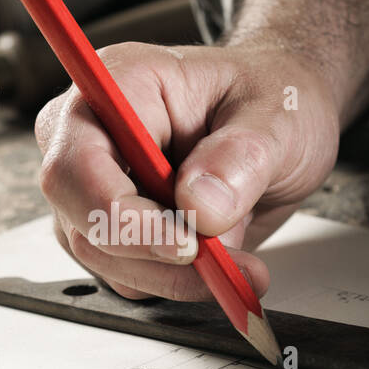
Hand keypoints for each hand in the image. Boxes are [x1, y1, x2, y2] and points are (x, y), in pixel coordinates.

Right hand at [34, 40, 341, 299]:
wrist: (286, 117)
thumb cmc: (272, 95)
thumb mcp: (277, 115)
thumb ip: (240, 156)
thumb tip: (200, 206)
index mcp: (117, 86)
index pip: (81, 165)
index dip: (124, 216)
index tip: (188, 244)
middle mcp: (91, 137)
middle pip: (83, 222)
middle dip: (156, 258)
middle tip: (229, 266)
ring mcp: (95, 186)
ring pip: (105, 259)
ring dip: (173, 276)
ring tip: (240, 259)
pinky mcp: (114, 227)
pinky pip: (129, 275)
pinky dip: (178, 282)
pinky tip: (222, 261)